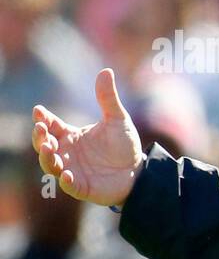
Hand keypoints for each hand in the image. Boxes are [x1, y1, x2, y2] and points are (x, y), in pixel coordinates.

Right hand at [32, 69, 144, 206]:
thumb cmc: (125, 146)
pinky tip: (66, 174)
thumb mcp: (118, 120)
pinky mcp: (81, 187)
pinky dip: (65, 180)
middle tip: (42, 129)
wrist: (139, 172)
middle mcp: (67, 152)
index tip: (39, 111)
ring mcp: (72, 170)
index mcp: (71, 135)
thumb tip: (106, 71)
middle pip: (44, 144)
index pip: (51, 125)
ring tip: (49, 148)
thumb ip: (108, 99)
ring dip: (46, 157)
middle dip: (39, 137)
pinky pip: (68, 185)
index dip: (43, 119)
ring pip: (49, 164)